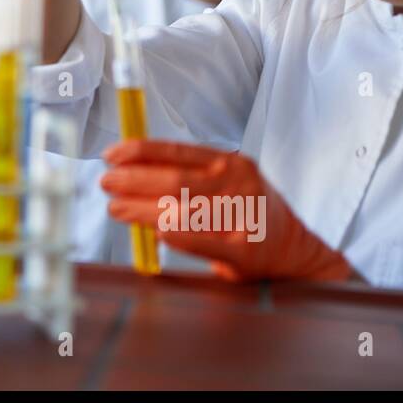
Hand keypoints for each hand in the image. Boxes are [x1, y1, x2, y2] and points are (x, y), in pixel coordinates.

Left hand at [100, 139, 352, 281]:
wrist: (294, 251)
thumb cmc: (251, 212)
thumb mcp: (227, 181)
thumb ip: (190, 174)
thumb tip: (134, 168)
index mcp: (230, 163)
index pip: (178, 151)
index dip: (141, 152)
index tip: (113, 155)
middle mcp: (237, 184)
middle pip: (174, 179)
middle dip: (133, 180)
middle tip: (107, 182)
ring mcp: (242, 216)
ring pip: (182, 208)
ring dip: (142, 208)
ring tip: (115, 207)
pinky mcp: (244, 249)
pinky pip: (205, 239)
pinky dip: (180, 234)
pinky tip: (157, 232)